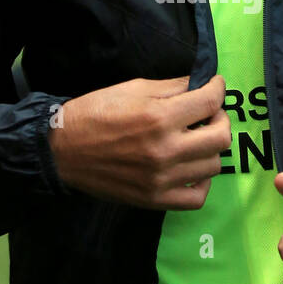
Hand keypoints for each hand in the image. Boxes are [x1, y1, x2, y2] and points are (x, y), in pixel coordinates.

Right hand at [48, 74, 230, 209]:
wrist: (61, 150)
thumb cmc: (94, 113)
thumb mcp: (132, 88)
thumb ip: (172, 86)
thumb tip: (201, 84)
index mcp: (159, 117)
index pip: (209, 102)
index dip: (218, 89)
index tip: (215, 86)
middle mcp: (165, 150)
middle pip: (221, 137)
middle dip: (219, 118)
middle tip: (207, 113)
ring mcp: (162, 179)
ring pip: (213, 166)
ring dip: (210, 149)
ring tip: (195, 140)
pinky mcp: (154, 199)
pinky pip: (197, 198)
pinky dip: (201, 183)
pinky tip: (191, 169)